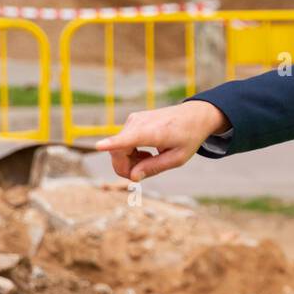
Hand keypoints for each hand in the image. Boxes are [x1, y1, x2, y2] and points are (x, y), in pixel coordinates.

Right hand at [94, 100, 227, 181]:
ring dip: (129, 161)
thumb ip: (154, 167)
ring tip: (150, 159)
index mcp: (153, 132)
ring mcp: (133, 120)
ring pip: (117, 149)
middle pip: (117, 152)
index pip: (128, 139)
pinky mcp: (132, 121)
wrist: (195, 115)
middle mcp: (139, 123)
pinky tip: (145, 154)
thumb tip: (132, 177)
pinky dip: (130, 153)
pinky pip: (122, 143)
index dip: (111, 144)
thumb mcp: (178, 158)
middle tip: (143, 173)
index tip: (99, 146)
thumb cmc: (189, 137)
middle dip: (125, 168)